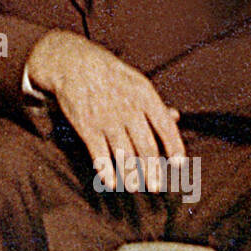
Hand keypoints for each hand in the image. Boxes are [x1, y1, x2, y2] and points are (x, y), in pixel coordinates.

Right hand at [25, 29, 184, 190]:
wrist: (72, 63)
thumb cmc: (109, 73)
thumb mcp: (136, 81)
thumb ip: (154, 102)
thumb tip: (176, 117)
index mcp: (145, 96)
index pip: (166, 127)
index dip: (174, 147)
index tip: (178, 165)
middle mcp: (128, 109)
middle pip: (146, 147)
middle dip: (152, 171)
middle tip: (155, 187)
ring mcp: (107, 119)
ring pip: (124, 156)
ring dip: (131, 175)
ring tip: (133, 186)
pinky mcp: (87, 127)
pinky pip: (99, 155)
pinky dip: (106, 171)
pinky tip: (111, 182)